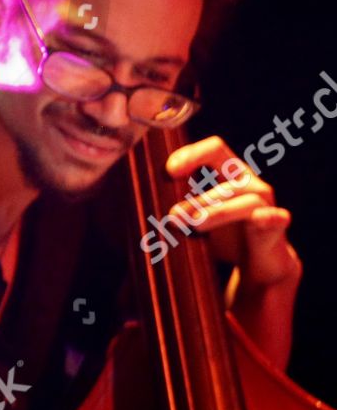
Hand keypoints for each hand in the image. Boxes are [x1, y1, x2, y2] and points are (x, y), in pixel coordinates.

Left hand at [164, 136, 300, 291]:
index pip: (215, 148)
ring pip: (244, 198)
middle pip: (228, 171)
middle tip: (172, 214)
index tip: (168, 171)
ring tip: (193, 224)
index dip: (192, 154)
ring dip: (217, 211)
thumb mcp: (193, 218)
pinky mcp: (276, 225)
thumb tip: (133, 209)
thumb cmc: (221, 234)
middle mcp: (248, 182)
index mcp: (228, 173)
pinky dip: (267, 218)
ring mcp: (265, 203)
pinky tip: (257, 220)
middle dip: (198, 193)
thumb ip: (172, 207)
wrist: (258, 261)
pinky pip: (275, 218)